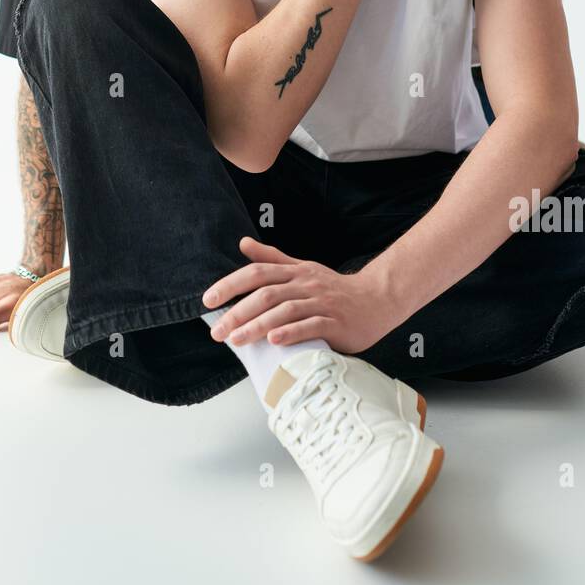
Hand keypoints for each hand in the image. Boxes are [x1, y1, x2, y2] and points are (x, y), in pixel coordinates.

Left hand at [202, 236, 395, 354]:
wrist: (376, 300)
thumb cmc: (334, 288)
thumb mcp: (303, 268)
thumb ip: (272, 258)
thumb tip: (243, 244)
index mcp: (295, 272)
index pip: (257, 273)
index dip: (231, 284)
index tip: (209, 300)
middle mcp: (306, 284)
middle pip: (267, 294)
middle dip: (238, 312)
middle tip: (217, 331)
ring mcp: (322, 303)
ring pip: (286, 310)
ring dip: (258, 325)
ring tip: (237, 339)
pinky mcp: (336, 323)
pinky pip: (312, 326)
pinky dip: (292, 332)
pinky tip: (275, 340)